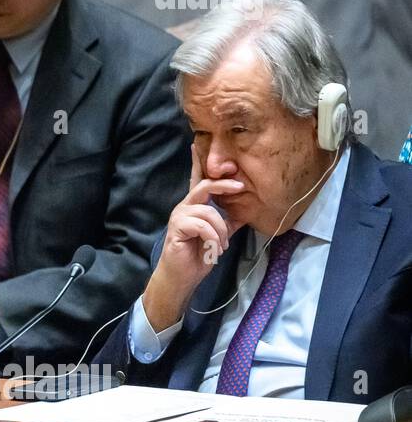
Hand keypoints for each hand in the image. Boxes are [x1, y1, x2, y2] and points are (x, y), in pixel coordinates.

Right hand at [143, 144, 246, 327]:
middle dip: (223, 184)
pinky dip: (214, 238)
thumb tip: (243, 211)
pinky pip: (202, 225)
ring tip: (222, 245)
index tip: (195, 144)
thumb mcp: (218, 236)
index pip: (196, 180)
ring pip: (208, 211)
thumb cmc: (198, 256)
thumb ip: (228, 222)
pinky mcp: (177, 228)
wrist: (183, 277)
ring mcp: (179, 217)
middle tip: (240, 185)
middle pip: (203, 186)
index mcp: (194, 207)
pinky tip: (213, 249)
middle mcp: (184, 207)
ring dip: (221, 230)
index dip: (196, 163)